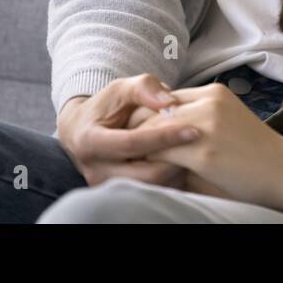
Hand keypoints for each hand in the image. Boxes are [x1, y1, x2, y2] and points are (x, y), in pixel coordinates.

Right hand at [55, 73, 194, 188]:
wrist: (82, 130)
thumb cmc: (105, 106)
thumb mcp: (121, 89)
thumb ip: (144, 88)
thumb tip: (170, 101)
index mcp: (90, 141)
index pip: (132, 144)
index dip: (164, 137)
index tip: (193, 130)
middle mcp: (96, 170)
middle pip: (144, 175)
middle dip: (175, 161)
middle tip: (200, 147)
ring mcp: (106, 186)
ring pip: (151, 188)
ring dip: (176, 173)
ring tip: (195, 155)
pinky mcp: (118, 195)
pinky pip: (151, 193)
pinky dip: (171, 181)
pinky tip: (185, 164)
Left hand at [135, 83, 282, 207]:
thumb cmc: (256, 157)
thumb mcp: (224, 126)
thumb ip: (192, 125)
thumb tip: (153, 141)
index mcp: (214, 92)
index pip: (162, 99)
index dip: (146, 120)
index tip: (138, 142)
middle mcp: (209, 100)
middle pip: (151, 111)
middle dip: (135, 134)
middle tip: (126, 156)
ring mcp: (206, 123)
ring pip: (150, 131)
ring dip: (138, 151)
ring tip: (132, 167)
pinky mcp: (203, 150)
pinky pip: (160, 154)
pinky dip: (149, 165)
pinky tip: (148, 177)